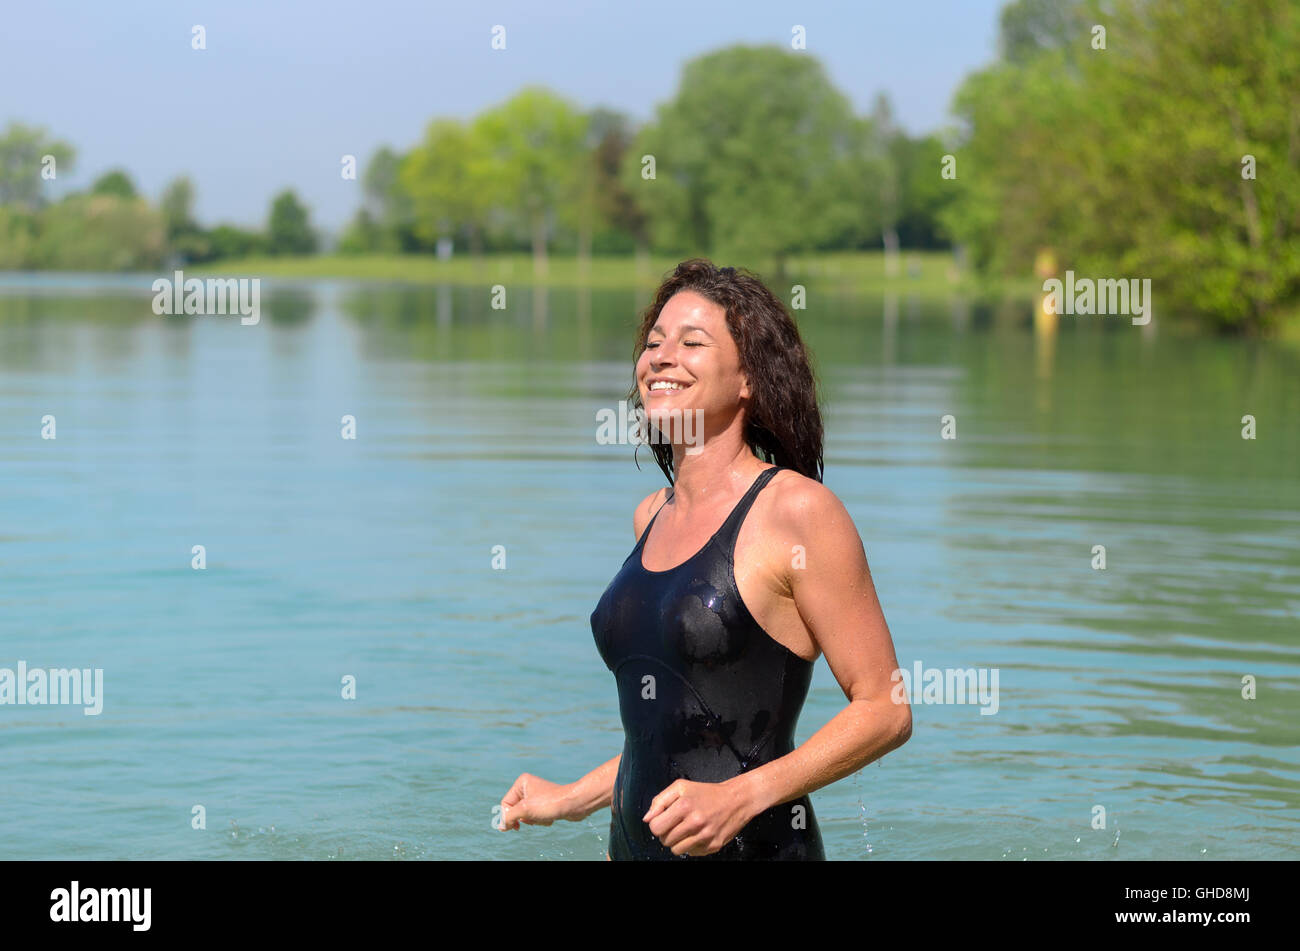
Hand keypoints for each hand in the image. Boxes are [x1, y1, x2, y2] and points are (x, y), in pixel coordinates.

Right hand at [498, 773, 577, 830]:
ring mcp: (537, 795)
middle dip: (525, 818)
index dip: (509, 816)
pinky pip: (536, 816)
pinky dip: (541, 820)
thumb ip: (508, 818)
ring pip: (526, 815)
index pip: (506, 803)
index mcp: (521, 783)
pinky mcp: (545, 803)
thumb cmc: (550, 803)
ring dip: (534, 820)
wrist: (574, 804)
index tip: (515, 827)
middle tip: (533, 819)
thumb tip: (501, 827)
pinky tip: (550, 818)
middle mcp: (528, 787)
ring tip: (544, 817)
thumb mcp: (525, 810)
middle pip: (516, 810)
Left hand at [642, 777, 758, 855]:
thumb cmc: (707, 793)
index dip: (657, 824)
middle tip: (676, 824)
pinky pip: (692, 853)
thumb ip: (660, 801)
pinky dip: (692, 846)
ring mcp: (705, 836)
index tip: (664, 820)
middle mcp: (695, 822)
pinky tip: (698, 834)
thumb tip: (647, 819)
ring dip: (678, 842)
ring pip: (676, 850)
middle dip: (667, 833)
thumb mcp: (681, 787)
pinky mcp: (713, 846)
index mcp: (684, 806)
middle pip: (665, 840)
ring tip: (685, 830)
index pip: (655, 827)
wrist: (736, 800)